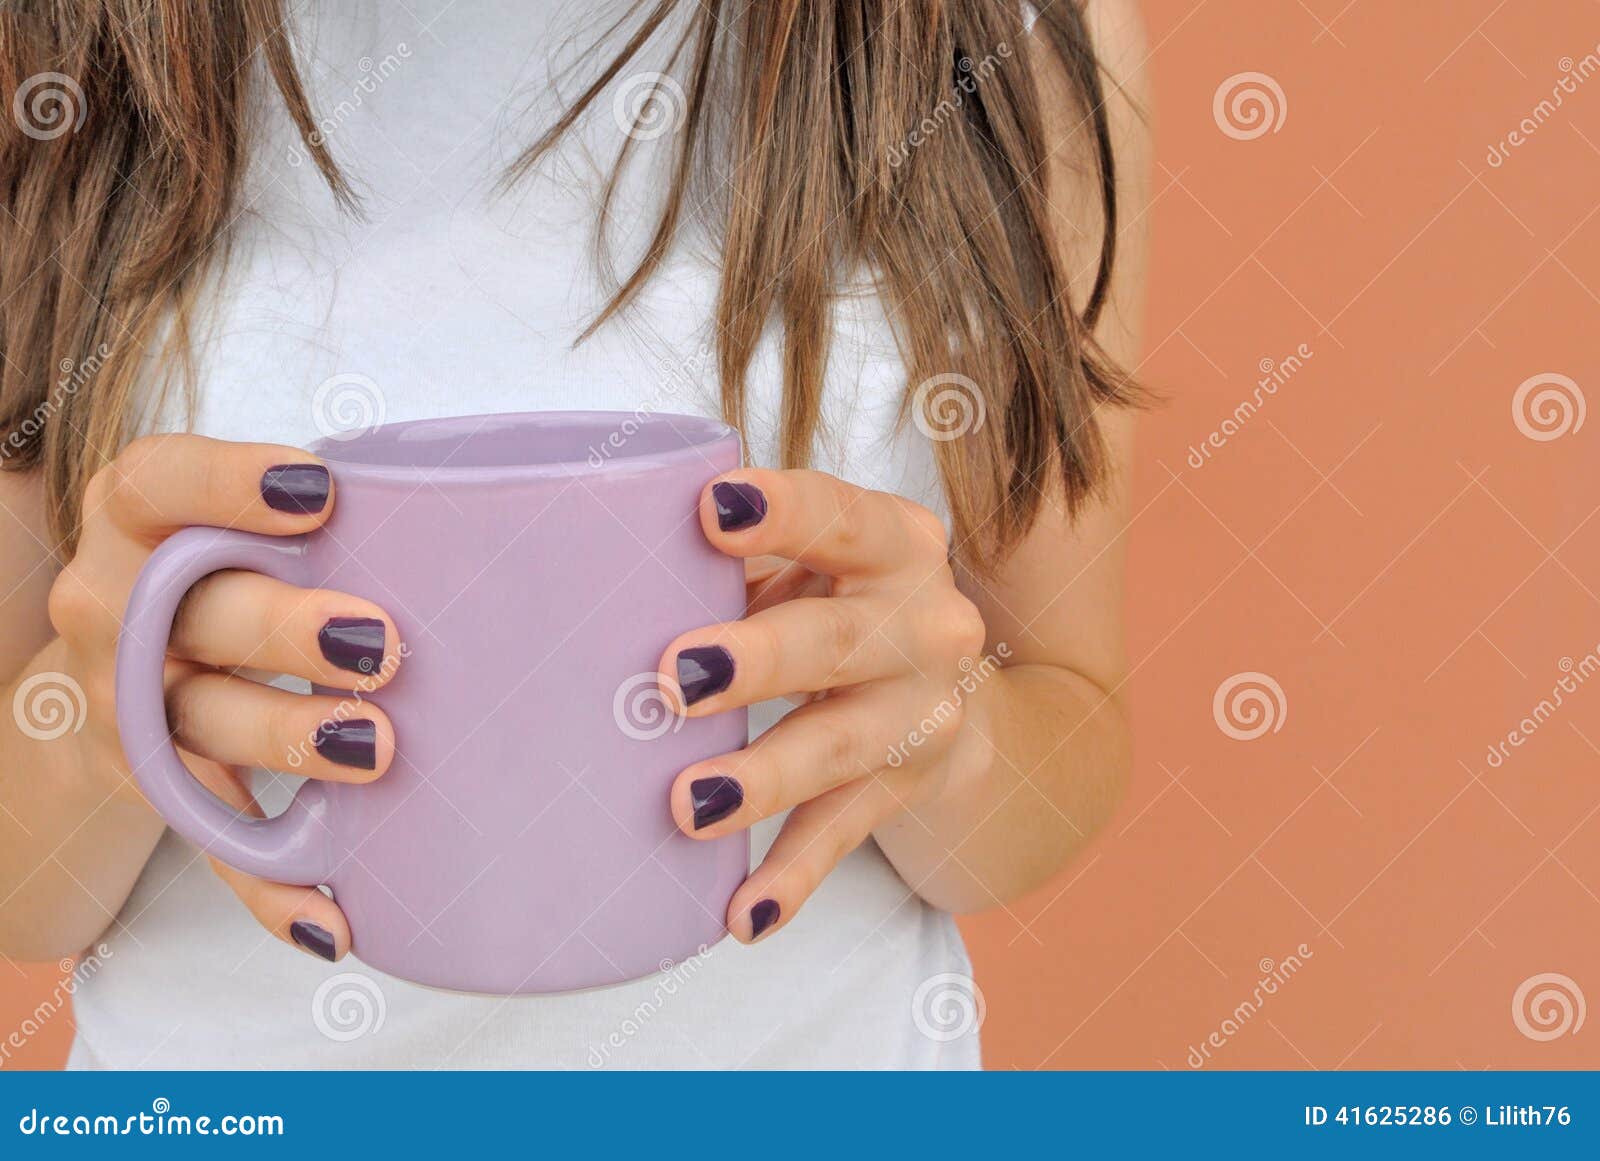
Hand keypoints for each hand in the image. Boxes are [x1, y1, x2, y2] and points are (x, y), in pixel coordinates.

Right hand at [45, 434, 399, 961]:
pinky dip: (271, 886)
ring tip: (374, 749)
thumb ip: (323, 522)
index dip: (228, 484)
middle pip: (195, 611)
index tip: (319, 492)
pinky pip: (212, 844)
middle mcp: (118, 605)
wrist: (115, 678)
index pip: (161, 482)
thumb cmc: (225, 572)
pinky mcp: (159, 788)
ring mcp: (132, 703)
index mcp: (138, 516)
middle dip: (283, 627)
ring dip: (286, 739)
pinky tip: (331, 917)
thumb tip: (495, 530)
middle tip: (378, 643)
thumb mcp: (240, 524)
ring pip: (200, 723)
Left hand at [661, 469, 992, 942]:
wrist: (946, 695)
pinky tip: (745, 915)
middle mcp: (925, 624)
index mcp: (894, 543)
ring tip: (689, 802)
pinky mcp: (903, 788)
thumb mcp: (806, 564)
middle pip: (838, 640)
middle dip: (757, 659)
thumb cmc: (836, 604)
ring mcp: (920, 713)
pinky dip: (792, 878)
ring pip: (839, 747)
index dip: (783, 514)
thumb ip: (733, 561)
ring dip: (763, 777)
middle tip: (672, 677)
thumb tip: (598, 564)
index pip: (842, 517)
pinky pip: (843, 835)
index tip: (710, 511)